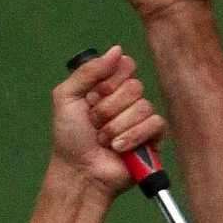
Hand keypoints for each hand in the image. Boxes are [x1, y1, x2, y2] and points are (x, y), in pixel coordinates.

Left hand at [51, 46, 163, 191]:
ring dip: (117, 127)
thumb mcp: (66, 96)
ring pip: (143, 106)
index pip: (125, 66)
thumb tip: (116, 50)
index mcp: (108, 85)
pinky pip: (155, 124)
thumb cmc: (70, 138)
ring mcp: (140, 119)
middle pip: (134, 86)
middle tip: (95, 124)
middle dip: (109, 108)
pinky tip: (119, 149)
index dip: (109, 81)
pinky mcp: (152, 138)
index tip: (92, 97)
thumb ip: (88, 70)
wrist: (79, 172)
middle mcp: (126, 99)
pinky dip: (133, 137)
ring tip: (104, 141)